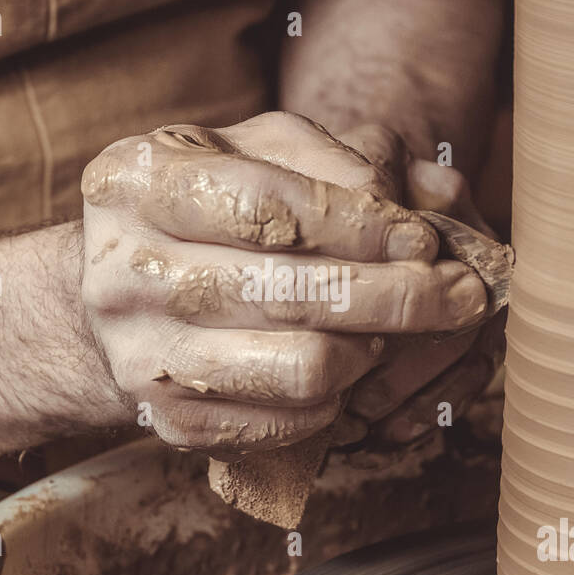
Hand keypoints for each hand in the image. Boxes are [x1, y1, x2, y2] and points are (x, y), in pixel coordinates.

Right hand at [79, 112, 488, 453]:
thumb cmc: (201, 207)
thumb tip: (406, 200)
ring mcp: (143, 353)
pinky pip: (286, 424)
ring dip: (372, 351)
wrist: (112, 294)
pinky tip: (349, 367)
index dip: (363, 228)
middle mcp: (126, 271)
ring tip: (396, 331)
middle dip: (398, 296)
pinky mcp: (168, 420)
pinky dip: (337, 399)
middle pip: (292, 294)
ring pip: (300, 368)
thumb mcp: (244, 150)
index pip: (270, 210)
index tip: (425, 241)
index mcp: (138, 182)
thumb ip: (323, 156)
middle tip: (461, 295)